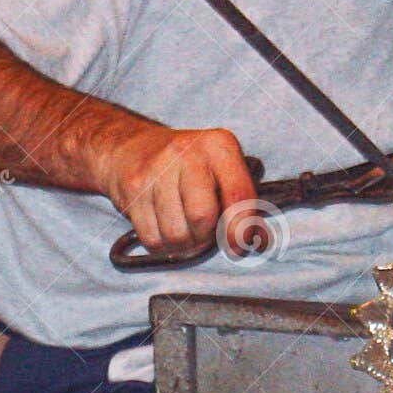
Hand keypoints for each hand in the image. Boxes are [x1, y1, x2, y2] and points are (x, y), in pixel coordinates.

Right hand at [95, 125, 258, 260]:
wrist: (133, 148)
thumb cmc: (190, 167)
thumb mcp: (222, 169)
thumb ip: (244, 202)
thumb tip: (259, 242)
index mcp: (219, 145)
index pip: (238, 194)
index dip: (241, 229)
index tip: (237, 247)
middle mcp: (186, 153)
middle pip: (202, 217)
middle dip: (206, 237)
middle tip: (204, 232)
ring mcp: (155, 170)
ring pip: (176, 234)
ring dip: (184, 244)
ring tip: (184, 229)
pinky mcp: (133, 190)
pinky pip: (152, 239)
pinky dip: (163, 245)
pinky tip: (165, 228)